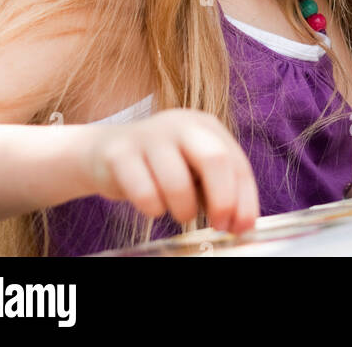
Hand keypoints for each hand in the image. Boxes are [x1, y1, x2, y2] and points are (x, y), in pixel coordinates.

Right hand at [81, 109, 259, 233]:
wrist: (106, 152)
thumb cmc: (161, 168)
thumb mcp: (194, 171)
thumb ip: (219, 190)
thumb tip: (241, 224)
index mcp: (205, 126)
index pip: (236, 162)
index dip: (244, 199)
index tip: (242, 227)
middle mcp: (180, 124)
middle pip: (214, 158)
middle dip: (222, 199)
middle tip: (218, 225)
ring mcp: (148, 136)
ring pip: (177, 181)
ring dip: (183, 209)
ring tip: (179, 213)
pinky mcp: (119, 154)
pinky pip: (144, 192)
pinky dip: (153, 208)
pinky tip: (152, 204)